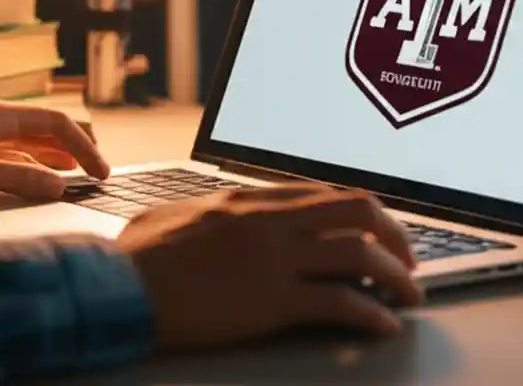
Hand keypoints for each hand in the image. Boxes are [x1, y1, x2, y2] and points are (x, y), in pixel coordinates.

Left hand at [0, 99, 108, 200]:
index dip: (84, 146)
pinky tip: (40, 177)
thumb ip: (17, 179)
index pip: (56, 123)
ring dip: (56, 157)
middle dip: (76, 149)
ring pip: (30, 142)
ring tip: (78, 175)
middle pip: (47, 129)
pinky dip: (32, 164)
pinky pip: (12, 153)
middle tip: (97, 174)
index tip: (101, 172)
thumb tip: (60, 187)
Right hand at [116, 184, 421, 350]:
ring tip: (409, 299)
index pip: (329, 195)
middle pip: (358, 213)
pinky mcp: (269, 301)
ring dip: (396, 279)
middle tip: (408, 264)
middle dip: (396, 238)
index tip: (383, 234)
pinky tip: (383, 328)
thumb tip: (228, 217)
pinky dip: (371, 316)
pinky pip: (339, 303)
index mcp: (250, 199)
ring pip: (359, 256)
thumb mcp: (177, 216)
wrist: (113, 289)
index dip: (368, 215)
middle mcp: (269, 220)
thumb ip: (215, 213)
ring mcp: (272, 259)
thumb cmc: (134, 258)